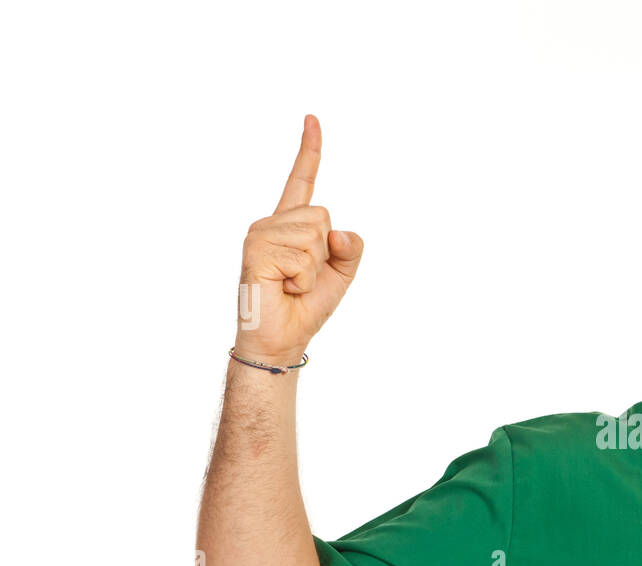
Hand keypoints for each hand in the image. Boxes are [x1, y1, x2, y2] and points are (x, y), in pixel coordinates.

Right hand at [235, 114, 363, 363]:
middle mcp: (272, 223)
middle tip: (302, 278)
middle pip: (322, 215)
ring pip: (314, 234)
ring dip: (314, 269)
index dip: (309, 150)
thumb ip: (351, 247)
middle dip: (325, 253)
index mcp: (291, 224)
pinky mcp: (256, 250)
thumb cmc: (306, 306)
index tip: (312, 119)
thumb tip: (338, 233)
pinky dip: (304, 279)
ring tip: (292, 284)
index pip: (303, 180)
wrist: (282, 338)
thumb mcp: (342, 273)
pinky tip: (285, 287)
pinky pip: (303, 255)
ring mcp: (260, 234)